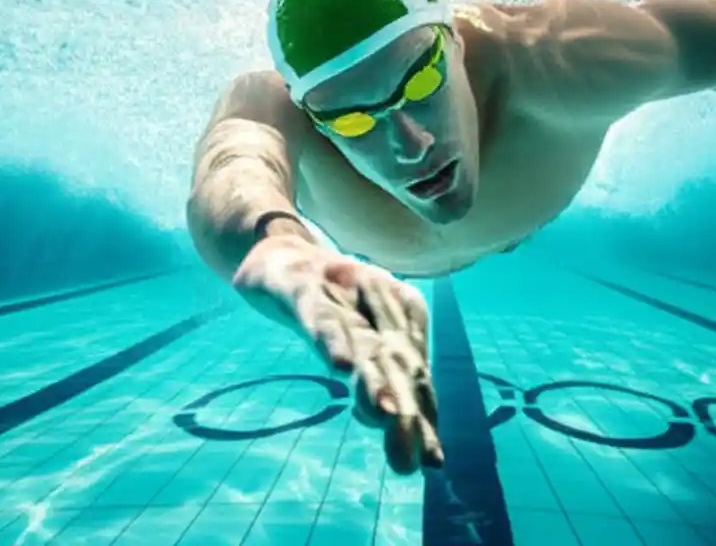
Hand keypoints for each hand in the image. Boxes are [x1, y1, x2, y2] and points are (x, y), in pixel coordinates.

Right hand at [233, 234, 443, 473]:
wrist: (281, 252)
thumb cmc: (326, 305)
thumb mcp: (354, 344)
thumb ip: (373, 379)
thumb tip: (389, 419)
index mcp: (395, 332)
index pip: (413, 382)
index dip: (423, 421)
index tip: (433, 463)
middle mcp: (378, 315)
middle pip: (396, 371)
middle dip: (407, 415)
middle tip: (413, 458)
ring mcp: (344, 300)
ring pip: (364, 346)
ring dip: (376, 382)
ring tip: (388, 416)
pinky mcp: (307, 291)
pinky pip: (321, 318)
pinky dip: (332, 340)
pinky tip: (341, 366)